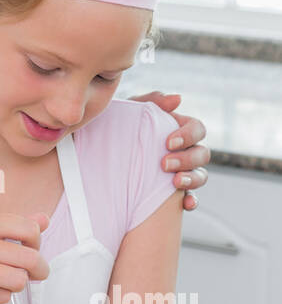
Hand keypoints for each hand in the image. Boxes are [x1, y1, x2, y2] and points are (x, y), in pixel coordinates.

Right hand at [0, 212, 49, 303]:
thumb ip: (11, 224)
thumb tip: (44, 220)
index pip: (28, 229)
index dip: (37, 242)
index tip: (31, 248)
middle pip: (29, 259)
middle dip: (39, 269)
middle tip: (37, 273)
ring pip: (18, 281)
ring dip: (18, 283)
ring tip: (7, 280)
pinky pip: (1, 298)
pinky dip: (1, 295)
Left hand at [128, 90, 209, 210]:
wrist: (100, 151)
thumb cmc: (119, 126)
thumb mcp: (131, 111)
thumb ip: (152, 101)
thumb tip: (178, 99)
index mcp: (180, 129)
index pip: (198, 129)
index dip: (189, 135)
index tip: (168, 142)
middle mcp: (186, 150)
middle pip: (202, 154)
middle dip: (187, 159)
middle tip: (164, 164)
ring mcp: (184, 172)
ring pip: (201, 176)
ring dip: (192, 179)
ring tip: (174, 183)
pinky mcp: (175, 192)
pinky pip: (192, 198)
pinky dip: (192, 201)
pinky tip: (186, 204)